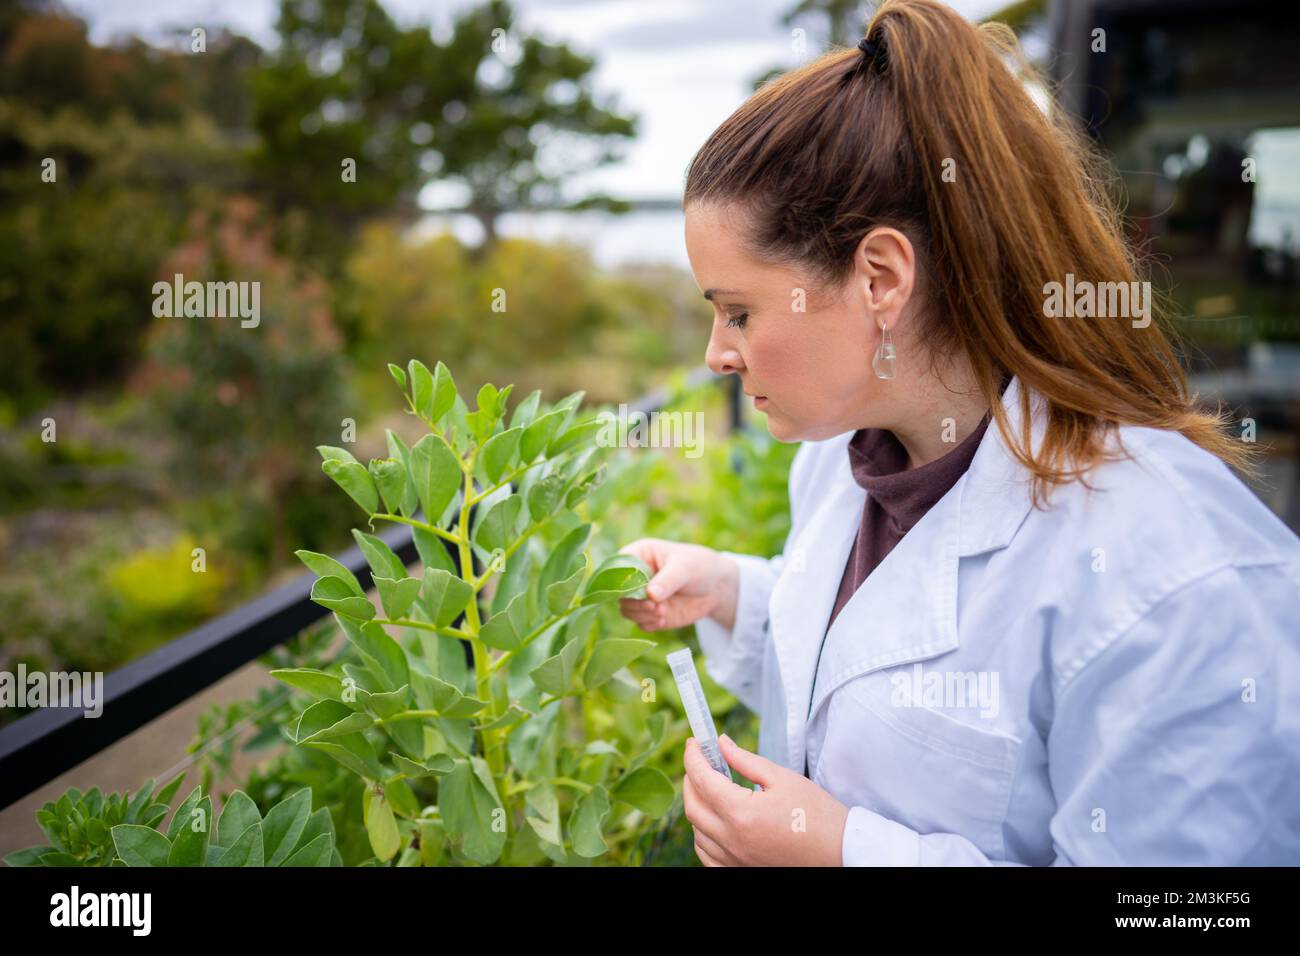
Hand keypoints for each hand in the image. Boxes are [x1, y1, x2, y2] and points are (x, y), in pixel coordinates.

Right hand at [617, 538, 736, 631]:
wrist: (716, 587)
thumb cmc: (699, 567)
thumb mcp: (685, 568)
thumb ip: (668, 580)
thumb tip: (650, 594)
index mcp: (638, 555)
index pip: (617, 567)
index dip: (622, 581)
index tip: (640, 590)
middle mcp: (634, 577)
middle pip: (619, 593)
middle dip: (635, 602)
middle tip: (654, 606)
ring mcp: (641, 596)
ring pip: (627, 610)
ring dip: (642, 614)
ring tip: (662, 612)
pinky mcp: (649, 613)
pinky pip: (640, 622)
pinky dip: (649, 623)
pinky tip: (663, 619)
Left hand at [683, 733, 849, 865]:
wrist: (840, 852)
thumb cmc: (817, 814)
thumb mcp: (782, 778)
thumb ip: (745, 760)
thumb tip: (721, 744)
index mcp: (741, 813)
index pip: (702, 779)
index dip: (693, 756)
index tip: (694, 742)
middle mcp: (732, 840)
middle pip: (692, 806)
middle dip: (691, 778)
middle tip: (701, 761)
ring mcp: (734, 860)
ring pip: (697, 831)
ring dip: (697, 806)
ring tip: (710, 787)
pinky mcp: (739, 871)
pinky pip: (707, 855)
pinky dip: (703, 835)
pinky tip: (714, 821)